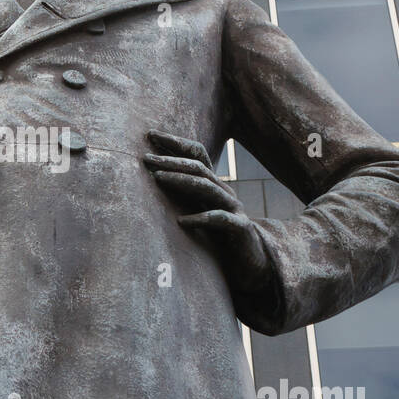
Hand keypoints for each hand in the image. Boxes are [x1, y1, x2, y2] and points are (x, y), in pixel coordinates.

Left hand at [144, 131, 273, 297]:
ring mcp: (234, 208)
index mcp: (214, 185)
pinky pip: (219, 219)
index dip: (175, 143)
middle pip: (198, 167)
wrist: (253, 263)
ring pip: (207, 187)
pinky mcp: (239, 229)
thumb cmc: (219, 237)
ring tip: (157, 178)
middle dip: (170, 160)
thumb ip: (183, 195)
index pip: (196, 155)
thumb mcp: (200, 211)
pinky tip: (181, 222)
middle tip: (146, 158)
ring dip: (180, 181)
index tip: (150, 135)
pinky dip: (199, 218)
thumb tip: (150, 178)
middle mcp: (224, 191)